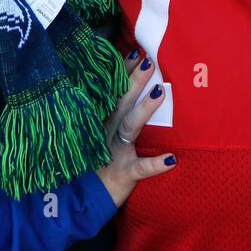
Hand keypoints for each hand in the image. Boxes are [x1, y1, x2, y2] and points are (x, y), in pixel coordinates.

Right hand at [95, 50, 174, 207]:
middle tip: (149, 60)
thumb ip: (107, 112)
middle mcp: (107, 131)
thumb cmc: (93, 163)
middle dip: (134, 80)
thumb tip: (121, 85)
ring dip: (144, 110)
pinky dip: (156, 164)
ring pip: (130, 127)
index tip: (136, 49)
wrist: (78, 201)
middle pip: (122, 101)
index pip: (113, 90)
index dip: (123, 70)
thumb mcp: (96, 134)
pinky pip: (141, 168)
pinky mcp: (124, 173)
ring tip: (160, 93)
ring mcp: (115, 152)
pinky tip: (172, 159)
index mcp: (102, 121)